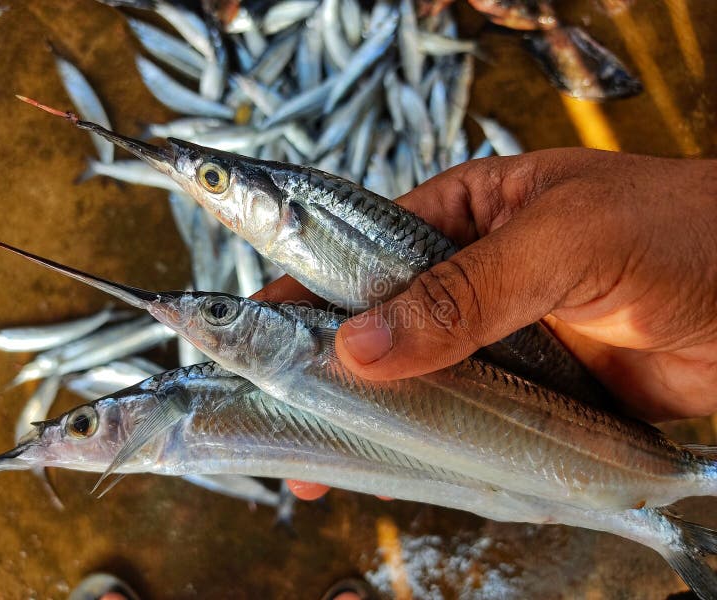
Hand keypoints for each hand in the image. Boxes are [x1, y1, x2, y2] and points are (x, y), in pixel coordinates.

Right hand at [255, 148, 716, 499]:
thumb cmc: (685, 230)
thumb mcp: (565, 241)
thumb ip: (465, 293)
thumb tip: (364, 345)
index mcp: (468, 212)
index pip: (365, 249)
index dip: (308, 291)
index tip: (255, 335)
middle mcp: (474, 275)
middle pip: (383, 322)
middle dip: (329, 367)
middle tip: (278, 416)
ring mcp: (502, 338)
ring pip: (420, 378)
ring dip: (376, 415)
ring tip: (323, 462)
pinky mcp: (535, 392)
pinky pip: (470, 419)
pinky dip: (436, 445)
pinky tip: (401, 471)